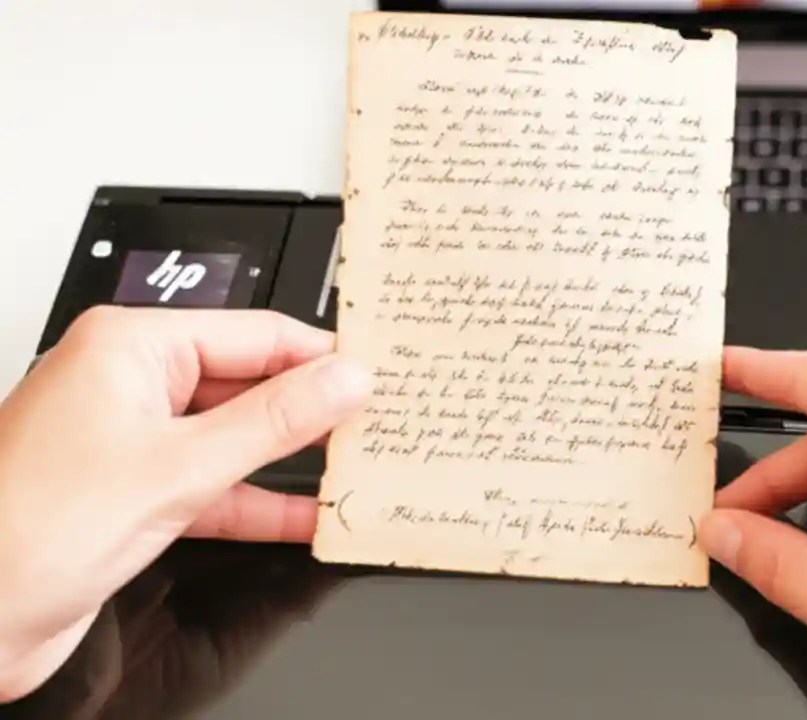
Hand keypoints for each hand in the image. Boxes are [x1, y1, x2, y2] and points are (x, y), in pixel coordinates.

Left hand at [0, 307, 370, 700]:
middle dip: (313, 407)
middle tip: (379, 419)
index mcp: (130, 348)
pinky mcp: (136, 494)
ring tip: (357, 462)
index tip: (378, 373)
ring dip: (293, 459)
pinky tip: (309, 516)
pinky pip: (217, 486)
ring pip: (236, 437)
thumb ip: (273, 422)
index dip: (322, 354)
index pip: (255, 333)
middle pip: (248, 381)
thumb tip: (344, 380)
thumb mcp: (178, 467)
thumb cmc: (25, 529)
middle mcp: (130, 385)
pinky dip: (260, 502)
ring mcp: (133, 442)